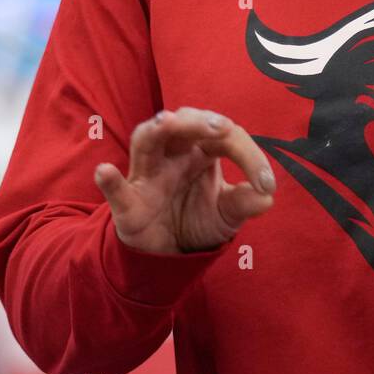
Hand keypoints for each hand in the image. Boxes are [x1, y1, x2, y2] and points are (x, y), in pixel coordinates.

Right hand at [94, 107, 275, 254]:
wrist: (169, 253)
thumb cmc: (198, 219)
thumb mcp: (228, 214)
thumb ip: (245, 203)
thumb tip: (267, 196)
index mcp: (202, 151)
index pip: (224, 137)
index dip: (248, 154)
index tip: (266, 183)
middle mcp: (173, 154)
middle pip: (182, 123)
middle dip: (200, 120)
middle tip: (221, 128)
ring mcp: (147, 174)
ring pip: (146, 140)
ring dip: (156, 130)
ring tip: (166, 122)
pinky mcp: (128, 203)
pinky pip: (117, 189)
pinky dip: (111, 181)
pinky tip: (106, 172)